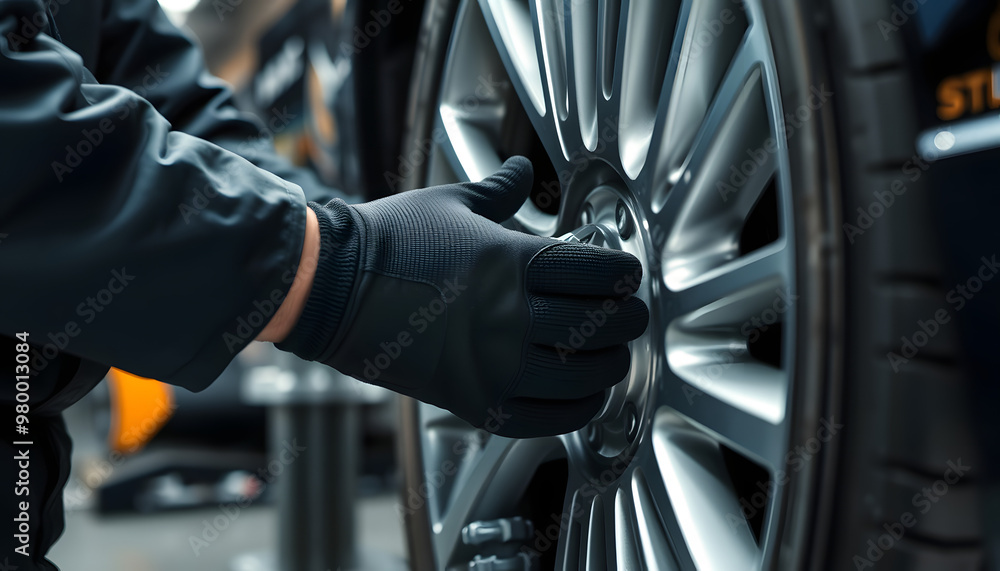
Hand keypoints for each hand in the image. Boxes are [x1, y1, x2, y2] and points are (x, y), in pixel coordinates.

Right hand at [278, 157, 648, 436]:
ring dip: (609, 366)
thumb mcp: (449, 202)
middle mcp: (510, 316)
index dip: (626, 275)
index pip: (602, 273)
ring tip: (609, 355)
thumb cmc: (388, 241)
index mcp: (512, 260)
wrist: (330, 288)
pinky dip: (577, 409)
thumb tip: (520, 170)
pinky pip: (546, 418)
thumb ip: (498, 190)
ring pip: (584, 377)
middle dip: (628, 320)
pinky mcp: (472, 401)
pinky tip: (582, 395)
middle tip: (628, 315)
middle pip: (604, 326)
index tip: (625, 276)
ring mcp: (493, 364)